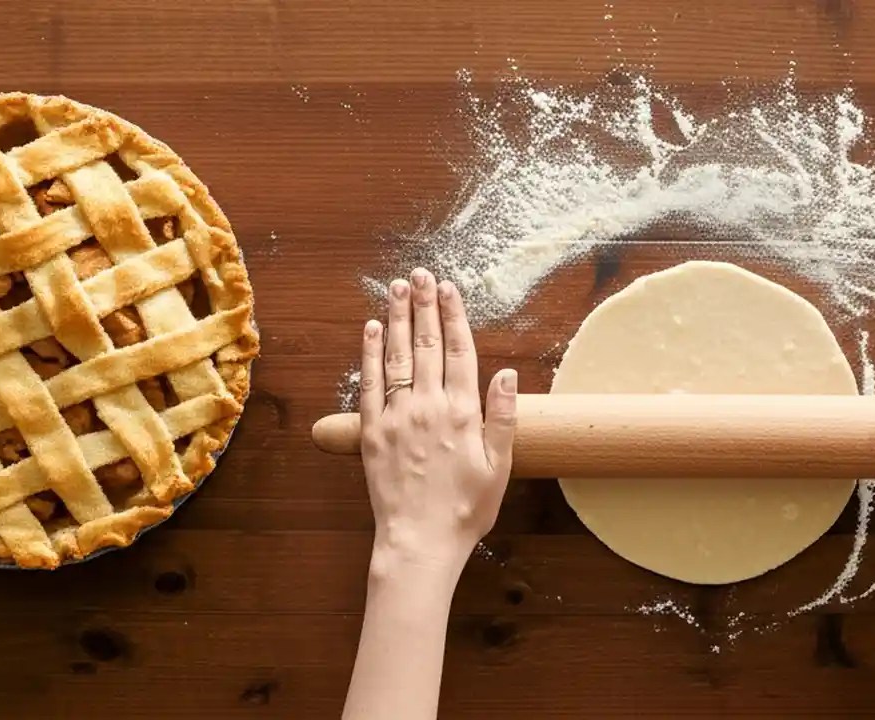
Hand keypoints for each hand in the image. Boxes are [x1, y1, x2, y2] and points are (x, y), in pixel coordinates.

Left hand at [358, 268, 516, 576]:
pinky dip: (369, 354)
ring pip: (396, 356)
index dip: (453, 316)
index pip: (458, 351)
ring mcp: (396, 417)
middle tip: (421, 275)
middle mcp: (427, 407)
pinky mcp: (372, 432)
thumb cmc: (465, 509)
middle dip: (424, 306)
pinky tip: (372, 330)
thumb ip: (503, 416)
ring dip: (397, 319)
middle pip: (425, 345)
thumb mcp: (499, 466)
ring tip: (397, 288)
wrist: (419, 542)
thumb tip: (506, 372)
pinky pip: (369, 384)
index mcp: (462, 413)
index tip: (449, 289)